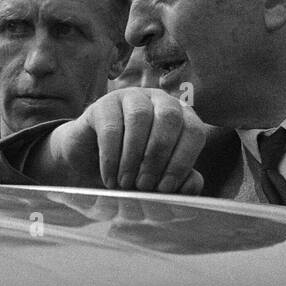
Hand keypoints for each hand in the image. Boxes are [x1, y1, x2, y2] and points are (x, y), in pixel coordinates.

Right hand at [45, 87, 207, 193]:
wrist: (91, 165)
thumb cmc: (134, 172)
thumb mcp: (161, 181)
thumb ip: (182, 182)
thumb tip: (192, 183)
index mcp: (182, 116)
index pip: (194, 131)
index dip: (183, 161)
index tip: (166, 188)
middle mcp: (160, 100)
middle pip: (169, 119)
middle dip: (158, 156)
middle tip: (144, 185)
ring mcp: (132, 97)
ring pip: (140, 118)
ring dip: (133, 156)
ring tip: (126, 183)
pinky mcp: (103, 104)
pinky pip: (111, 127)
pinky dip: (111, 158)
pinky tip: (110, 178)